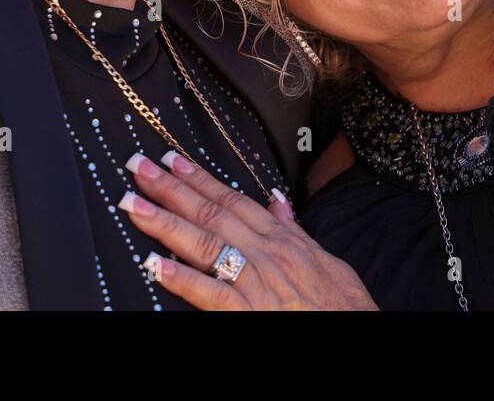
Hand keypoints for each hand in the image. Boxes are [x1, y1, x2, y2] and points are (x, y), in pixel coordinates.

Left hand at [118, 151, 377, 309]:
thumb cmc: (344, 307)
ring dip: (164, 223)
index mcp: (282, 239)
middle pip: (211, 214)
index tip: (173, 160)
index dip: (200, 179)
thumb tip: (277, 200)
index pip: (233, 200)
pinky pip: (211, 293)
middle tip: (138, 167)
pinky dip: (182, 278)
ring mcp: (257, 282)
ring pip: (204, 245)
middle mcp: (266, 254)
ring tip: (132, 204)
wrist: (361, 334)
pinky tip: (154, 265)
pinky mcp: (250, 313)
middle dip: (171, 189)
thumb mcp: (326, 259)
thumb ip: (295, 229)